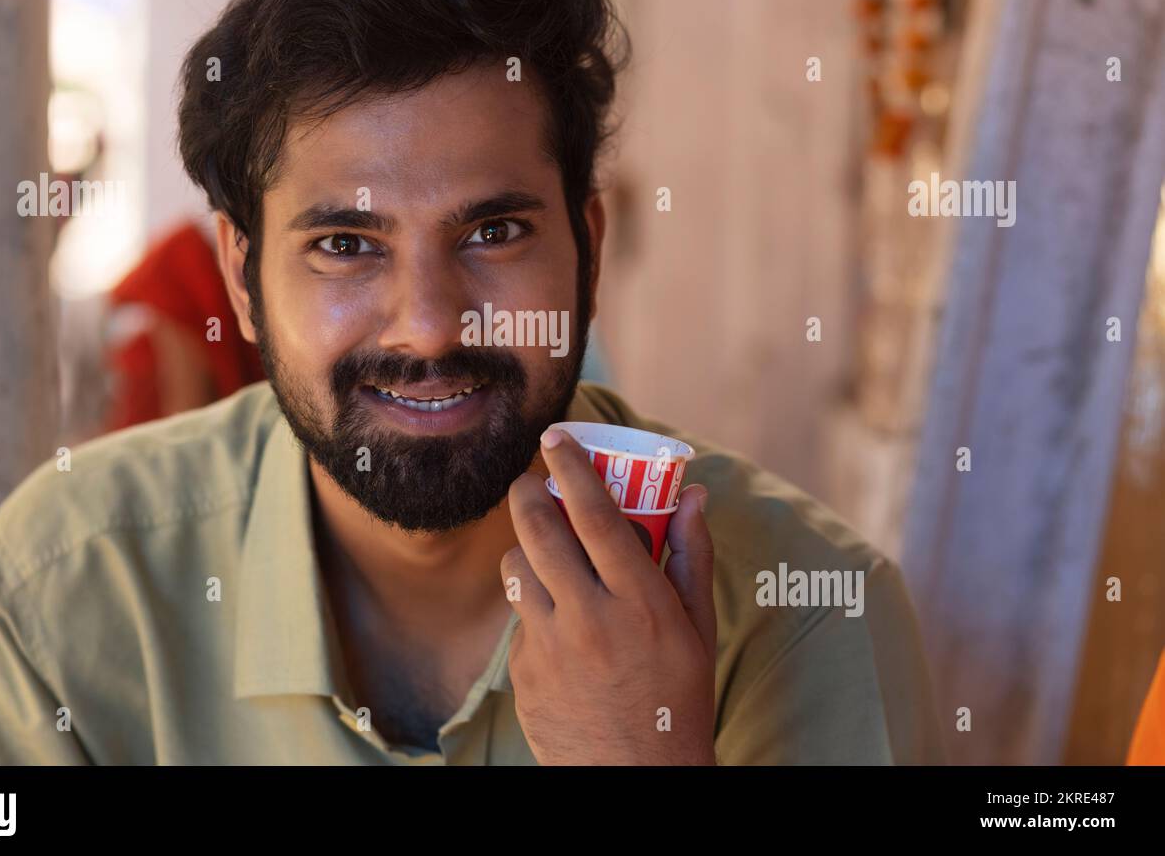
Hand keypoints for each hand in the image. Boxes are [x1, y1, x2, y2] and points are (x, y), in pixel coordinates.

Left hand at [500, 428, 717, 764]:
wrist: (639, 779)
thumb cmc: (678, 698)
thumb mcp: (698, 629)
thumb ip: (691, 556)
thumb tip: (694, 494)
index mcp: (640, 602)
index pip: (595, 514)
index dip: (571, 466)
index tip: (554, 436)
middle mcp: (590, 619)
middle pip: (538, 530)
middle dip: (527, 492)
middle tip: (529, 481)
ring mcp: (550, 648)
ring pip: (517, 569)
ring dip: (525, 550)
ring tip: (544, 554)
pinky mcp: (523, 673)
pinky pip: (519, 620)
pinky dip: (533, 609)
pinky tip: (557, 625)